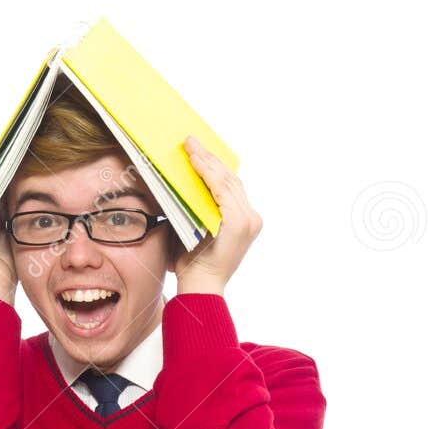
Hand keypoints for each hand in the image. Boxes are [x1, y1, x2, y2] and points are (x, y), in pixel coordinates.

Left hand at [175, 136, 261, 295]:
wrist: (199, 287)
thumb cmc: (190, 263)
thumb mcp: (193, 230)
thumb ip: (194, 209)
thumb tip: (176, 184)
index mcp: (243, 219)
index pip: (229, 186)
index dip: (214, 166)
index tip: (198, 149)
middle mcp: (251, 218)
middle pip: (229, 179)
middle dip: (209, 158)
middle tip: (190, 141)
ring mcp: (248, 220)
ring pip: (226, 181)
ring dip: (207, 162)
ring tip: (190, 147)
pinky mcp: (239, 222)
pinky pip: (222, 191)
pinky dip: (208, 174)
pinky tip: (195, 162)